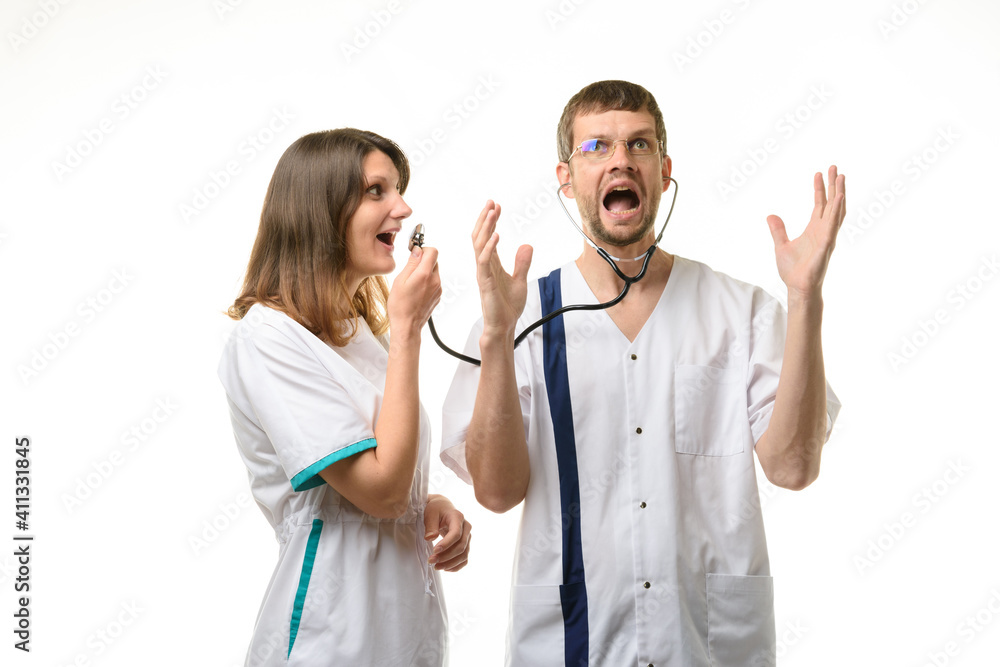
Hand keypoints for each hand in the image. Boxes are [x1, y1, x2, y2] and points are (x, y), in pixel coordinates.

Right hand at [387, 245, 441, 333]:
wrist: (407, 326)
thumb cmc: (400, 306)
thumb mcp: (400, 281)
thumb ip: (411, 263)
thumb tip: (418, 250)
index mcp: (425, 275)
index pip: (433, 251)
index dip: (423, 249)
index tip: (415, 253)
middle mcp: (435, 281)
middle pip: (434, 261)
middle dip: (423, 261)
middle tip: (410, 268)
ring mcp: (438, 289)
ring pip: (434, 271)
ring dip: (424, 272)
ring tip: (412, 282)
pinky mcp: (438, 295)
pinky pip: (434, 282)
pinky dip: (427, 281)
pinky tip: (416, 290)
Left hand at [423, 494, 471, 571]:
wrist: (443, 508)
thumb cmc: (436, 509)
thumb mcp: (430, 513)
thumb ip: (430, 525)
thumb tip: (430, 538)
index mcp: (458, 517)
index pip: (456, 534)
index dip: (446, 544)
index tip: (434, 551)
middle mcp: (466, 528)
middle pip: (461, 546)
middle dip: (446, 556)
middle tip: (431, 560)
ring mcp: (467, 537)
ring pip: (464, 554)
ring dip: (450, 563)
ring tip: (436, 566)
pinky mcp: (466, 545)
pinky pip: (464, 559)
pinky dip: (456, 566)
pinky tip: (445, 568)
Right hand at [472, 201, 532, 337]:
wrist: (503, 327)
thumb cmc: (507, 307)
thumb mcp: (520, 280)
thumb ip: (522, 263)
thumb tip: (526, 245)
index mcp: (491, 265)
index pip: (488, 238)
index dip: (492, 221)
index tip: (496, 207)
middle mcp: (484, 266)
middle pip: (480, 237)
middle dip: (485, 218)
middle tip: (491, 202)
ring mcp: (483, 273)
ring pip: (479, 244)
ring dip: (486, 227)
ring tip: (492, 212)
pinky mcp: (485, 282)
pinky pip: (484, 261)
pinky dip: (489, 247)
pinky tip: (496, 235)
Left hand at [767, 166, 845, 301]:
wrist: (797, 287)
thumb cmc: (793, 270)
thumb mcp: (781, 246)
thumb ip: (778, 230)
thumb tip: (771, 215)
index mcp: (814, 229)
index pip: (819, 204)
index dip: (820, 189)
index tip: (819, 173)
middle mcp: (823, 230)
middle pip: (831, 203)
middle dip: (833, 185)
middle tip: (835, 167)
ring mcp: (827, 236)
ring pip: (836, 211)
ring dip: (839, 193)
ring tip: (841, 177)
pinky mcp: (826, 244)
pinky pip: (833, 225)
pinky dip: (837, 211)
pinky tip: (839, 198)